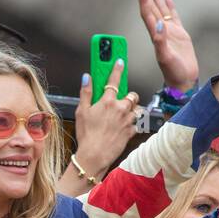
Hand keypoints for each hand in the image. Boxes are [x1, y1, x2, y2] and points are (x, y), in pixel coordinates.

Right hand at [73, 59, 137, 177]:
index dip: (117, 69)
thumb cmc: (87, 136)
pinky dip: (132, 123)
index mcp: (107, 101)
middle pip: (131, 95)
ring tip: (123, 114)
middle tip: (120, 99)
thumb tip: (86, 78)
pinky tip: (124, 126)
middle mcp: (120, 109)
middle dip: (128, 95)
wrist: (95, 156)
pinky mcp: (131, 131)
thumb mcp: (81, 112)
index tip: (120, 61)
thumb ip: (85, 93)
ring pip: (137, 109)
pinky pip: (136, 124)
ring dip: (132, 110)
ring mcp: (128, 120)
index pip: (114, 80)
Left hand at [132, 0, 196, 92]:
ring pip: (160, 10)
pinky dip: (169, 7)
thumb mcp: (165, 58)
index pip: (146, 14)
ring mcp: (170, 32)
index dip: (143, 0)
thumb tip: (159, 24)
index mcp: (155, 35)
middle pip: (150, 9)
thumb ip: (161, 41)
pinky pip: (173, 17)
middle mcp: (160, 31)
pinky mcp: (180, 35)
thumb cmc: (173, 73)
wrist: (183, 81)